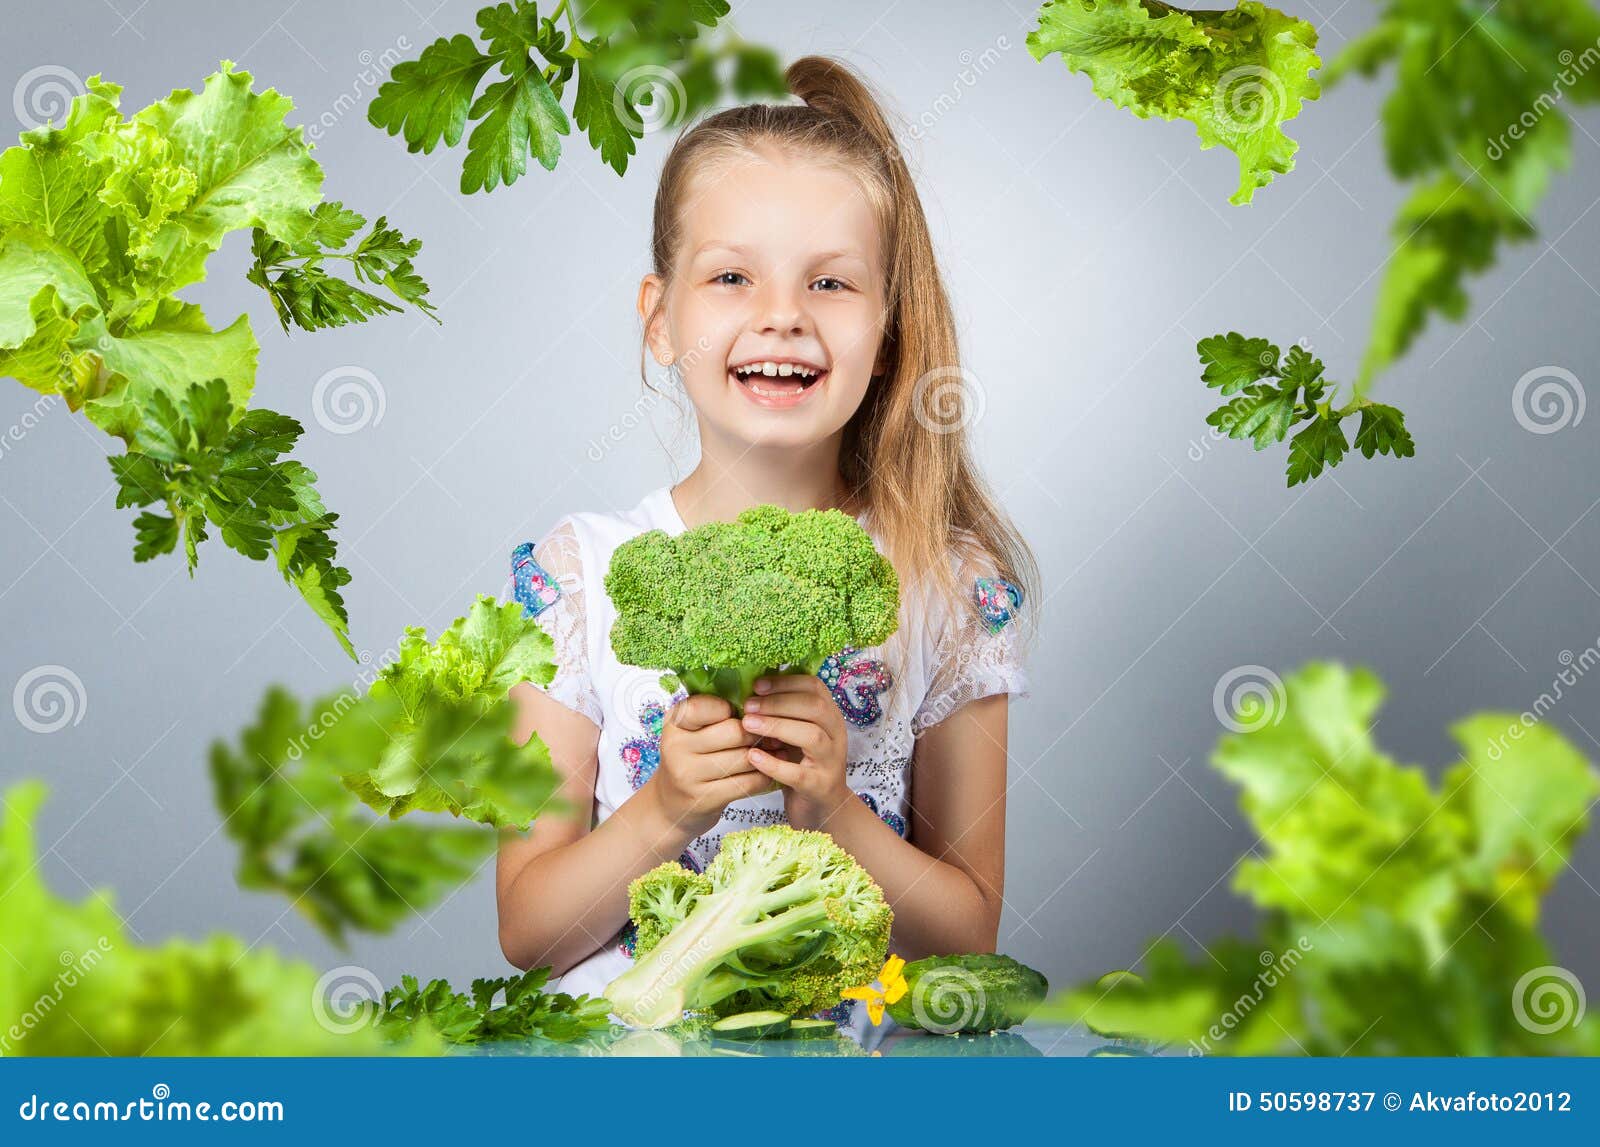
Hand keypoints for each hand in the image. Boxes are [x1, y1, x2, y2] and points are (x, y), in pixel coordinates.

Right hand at [647, 694, 775, 839]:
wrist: (671, 804)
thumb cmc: (691, 758)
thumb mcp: (691, 731)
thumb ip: (714, 713)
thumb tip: (758, 702)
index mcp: (674, 722)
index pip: (705, 705)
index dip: (729, 708)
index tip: (739, 714)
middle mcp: (675, 747)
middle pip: (733, 731)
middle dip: (755, 732)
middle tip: (770, 732)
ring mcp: (688, 775)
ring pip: (743, 758)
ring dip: (765, 754)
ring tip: (775, 749)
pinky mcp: (704, 798)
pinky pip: (747, 783)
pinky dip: (763, 776)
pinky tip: (767, 771)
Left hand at [739, 674, 850, 829]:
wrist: (821, 808)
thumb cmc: (802, 766)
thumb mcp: (797, 734)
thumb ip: (783, 715)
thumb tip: (751, 691)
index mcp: (830, 717)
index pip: (815, 688)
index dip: (786, 682)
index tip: (757, 685)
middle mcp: (836, 736)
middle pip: (815, 708)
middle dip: (779, 702)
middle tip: (748, 706)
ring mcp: (830, 762)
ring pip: (812, 736)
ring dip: (777, 726)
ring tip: (748, 724)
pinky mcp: (819, 787)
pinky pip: (798, 774)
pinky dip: (773, 764)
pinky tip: (753, 756)